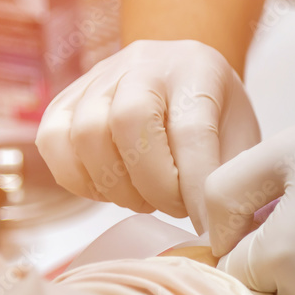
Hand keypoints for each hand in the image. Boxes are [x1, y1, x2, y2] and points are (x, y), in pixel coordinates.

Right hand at [35, 40, 259, 231]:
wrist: (182, 79)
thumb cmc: (215, 116)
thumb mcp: (240, 139)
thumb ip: (231, 178)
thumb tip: (223, 232)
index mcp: (198, 68)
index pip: (191, 129)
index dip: (195, 186)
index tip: (205, 224)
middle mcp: (144, 62)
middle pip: (129, 120)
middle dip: (153, 183)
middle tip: (175, 206)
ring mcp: (99, 76)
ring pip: (87, 134)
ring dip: (117, 186)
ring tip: (146, 198)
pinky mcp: (66, 98)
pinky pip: (54, 143)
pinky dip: (80, 180)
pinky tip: (111, 189)